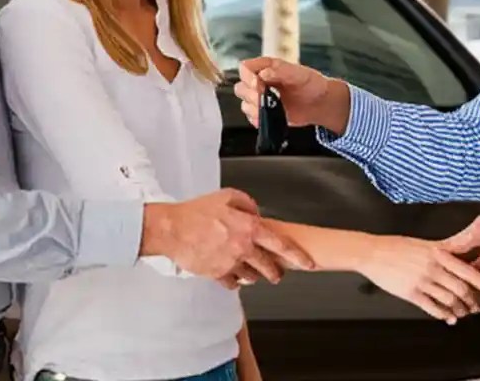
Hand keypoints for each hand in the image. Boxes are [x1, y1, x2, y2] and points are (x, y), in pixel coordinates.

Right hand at [142, 189, 313, 281]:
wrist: (172, 230)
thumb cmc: (195, 213)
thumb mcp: (226, 196)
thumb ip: (247, 203)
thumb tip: (256, 212)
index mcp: (249, 228)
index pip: (281, 245)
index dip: (298, 256)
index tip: (307, 263)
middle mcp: (243, 248)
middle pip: (269, 267)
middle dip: (276, 272)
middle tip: (277, 273)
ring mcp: (230, 263)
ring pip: (252, 277)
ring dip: (255, 275)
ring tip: (251, 270)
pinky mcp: (217, 274)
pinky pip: (233, 283)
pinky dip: (235, 280)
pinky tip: (232, 273)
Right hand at [235, 57, 349, 133]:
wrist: (320, 103)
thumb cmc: (311, 84)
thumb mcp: (299, 73)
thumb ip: (281, 70)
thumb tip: (264, 73)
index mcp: (267, 68)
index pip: (245, 68)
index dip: (247, 77)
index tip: (257, 84)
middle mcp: (260, 82)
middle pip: (241, 87)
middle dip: (250, 94)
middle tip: (263, 98)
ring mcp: (261, 98)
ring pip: (244, 104)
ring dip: (254, 108)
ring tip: (270, 108)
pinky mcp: (264, 112)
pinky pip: (252, 117)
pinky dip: (258, 118)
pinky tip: (271, 116)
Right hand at [356, 235, 479, 323]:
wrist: (372, 253)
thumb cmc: (398, 246)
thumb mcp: (426, 243)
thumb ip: (447, 247)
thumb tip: (466, 245)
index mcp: (439, 253)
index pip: (468, 270)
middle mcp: (433, 267)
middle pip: (461, 289)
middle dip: (474, 301)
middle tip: (479, 307)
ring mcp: (422, 281)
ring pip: (449, 300)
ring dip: (460, 309)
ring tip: (464, 313)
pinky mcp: (411, 293)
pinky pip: (432, 307)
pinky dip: (444, 315)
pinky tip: (449, 318)